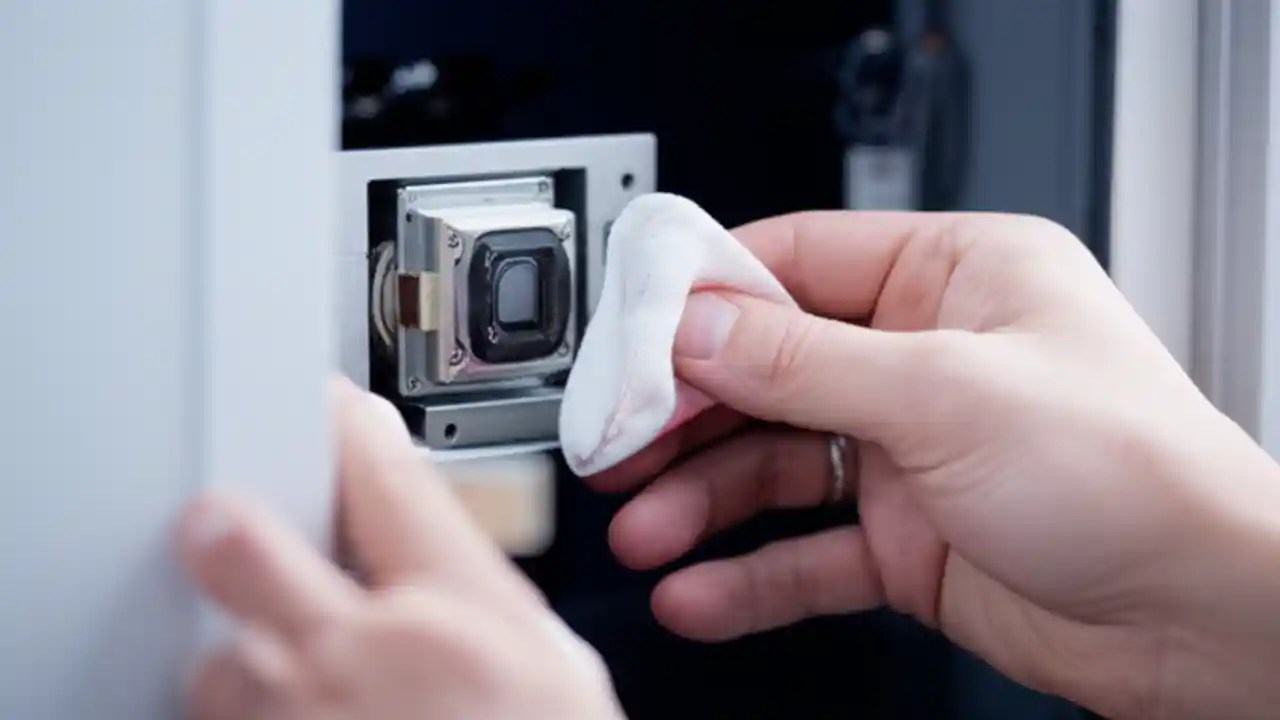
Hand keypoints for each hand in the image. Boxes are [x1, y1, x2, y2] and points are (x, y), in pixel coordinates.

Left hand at [178, 378, 623, 719]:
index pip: (376, 469)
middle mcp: (362, 661)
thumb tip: (420, 532)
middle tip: (236, 524)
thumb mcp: (552, 658)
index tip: (327, 414)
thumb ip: (479, 585)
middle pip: (238, 542)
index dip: (342, 424)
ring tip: (295, 680)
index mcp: (454, 611)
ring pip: (214, 661)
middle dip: (230, 524)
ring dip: (245, 665)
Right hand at [590, 211, 1279, 718]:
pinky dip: (748, 573)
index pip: (794, 261)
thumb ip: (804, 361)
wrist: (1205, 621)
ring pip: (773, 464)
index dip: (703, 296)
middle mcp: (923, 357)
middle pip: (767, 368)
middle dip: (686, 411)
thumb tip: (698, 326)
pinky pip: (805, 549)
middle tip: (615, 441)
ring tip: (642, 531)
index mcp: (951, 277)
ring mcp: (910, 453)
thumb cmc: (1133, 476)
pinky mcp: (905, 539)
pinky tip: (698, 593)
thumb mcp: (946, 392)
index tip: (632, 334)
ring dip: (700, 499)